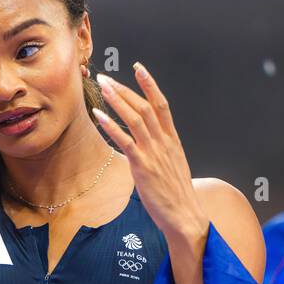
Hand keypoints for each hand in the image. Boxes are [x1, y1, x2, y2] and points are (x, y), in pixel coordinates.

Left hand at [93, 65, 207, 246]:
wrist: (185, 216)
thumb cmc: (177, 195)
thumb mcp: (173, 166)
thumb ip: (161, 151)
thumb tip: (149, 145)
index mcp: (173, 140)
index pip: (162, 104)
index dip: (150, 84)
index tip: (138, 68)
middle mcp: (164, 142)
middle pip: (144, 106)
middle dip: (124, 89)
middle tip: (106, 77)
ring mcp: (154, 153)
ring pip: (136, 118)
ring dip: (117, 100)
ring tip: (102, 87)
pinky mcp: (143, 166)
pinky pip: (126, 141)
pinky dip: (112, 126)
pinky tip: (99, 115)